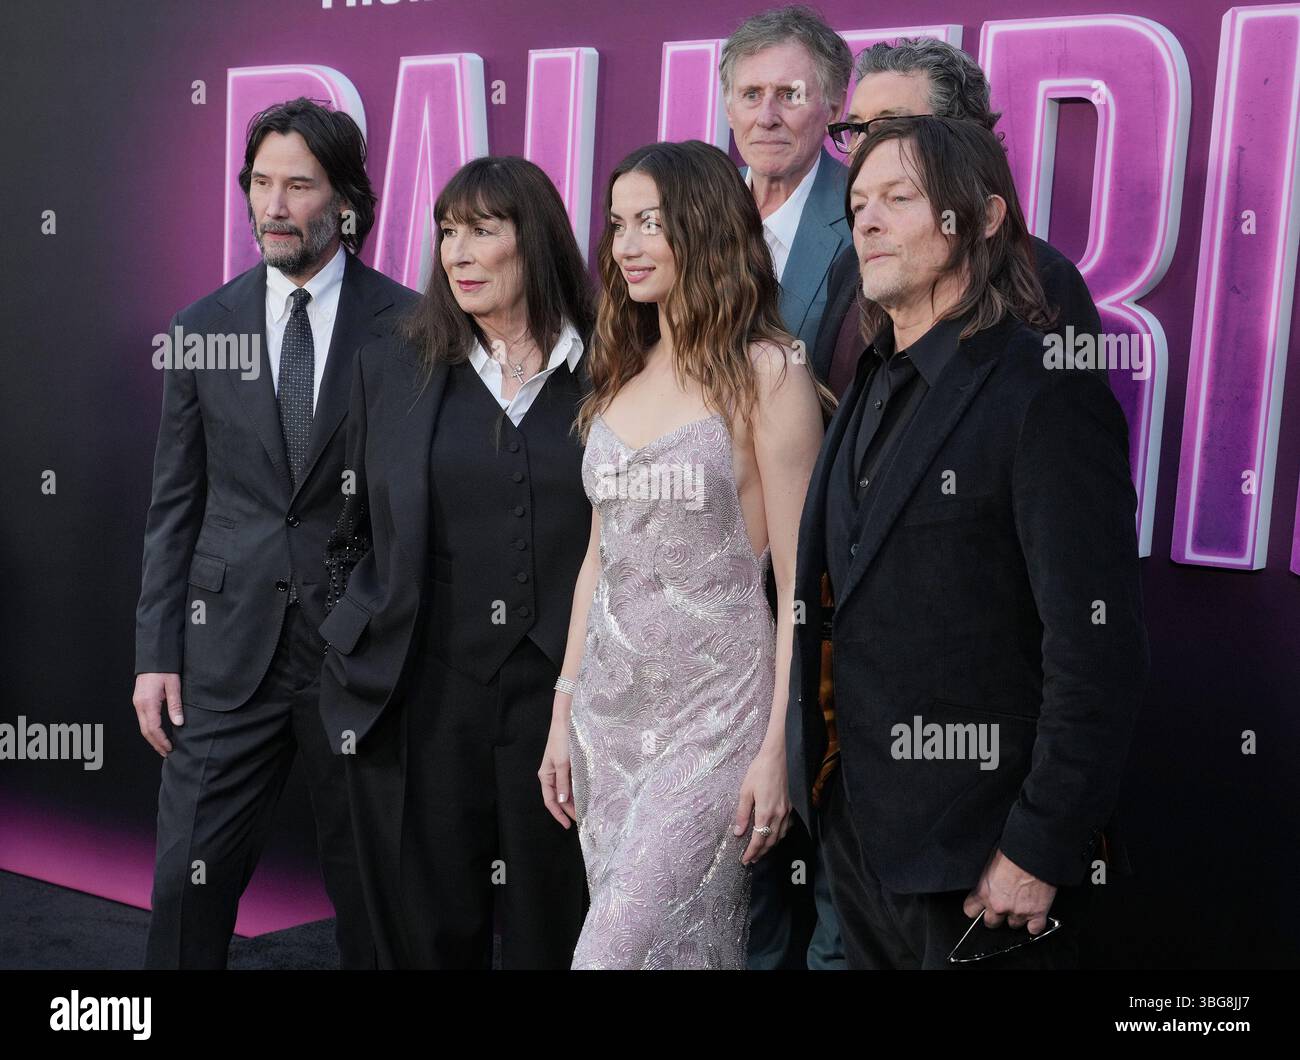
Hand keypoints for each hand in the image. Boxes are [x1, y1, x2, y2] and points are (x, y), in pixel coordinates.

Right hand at [132, 672, 182, 756]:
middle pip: (146, 731)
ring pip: (143, 726)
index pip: (153, 728)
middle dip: (156, 744)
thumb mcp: (174, 686)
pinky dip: (150, 730)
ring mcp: (138, 703)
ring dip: (153, 738)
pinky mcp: (140, 701)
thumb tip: (178, 723)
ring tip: (164, 747)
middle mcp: (139, 705)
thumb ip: (175, 705)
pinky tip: (158, 733)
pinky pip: (143, 720)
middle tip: (167, 753)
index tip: (170, 749)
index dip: (161, 741)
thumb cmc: (164, 668)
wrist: (154, 656)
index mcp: (147, 702)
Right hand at [538, 712, 577, 828]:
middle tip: (581, 819)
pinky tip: (584, 796)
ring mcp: (560, 770)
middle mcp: (552, 775)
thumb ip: (563, 783)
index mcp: (546, 776)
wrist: (566, 722)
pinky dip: (577, 791)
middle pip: (558, 798)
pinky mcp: (568, 765)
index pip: (550, 801)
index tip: (568, 824)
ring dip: (573, 801)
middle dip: (568, 809)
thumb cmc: (562, 741)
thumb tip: (562, 801)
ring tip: (583, 811)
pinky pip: (571, 783)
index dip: (558, 814)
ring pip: (566, 791)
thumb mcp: (562, 764)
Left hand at [733, 744, 790, 864]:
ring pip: (780, 836)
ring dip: (770, 847)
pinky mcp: (792, 806)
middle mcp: (779, 815)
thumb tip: (738, 832)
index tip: (745, 860)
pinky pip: (787, 827)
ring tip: (761, 852)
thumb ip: (742, 813)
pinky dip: (780, 836)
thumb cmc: (760, 771)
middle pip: (770, 842)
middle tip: (752, 860)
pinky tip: (775, 836)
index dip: (752, 852)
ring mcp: (787, 811)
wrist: (779, 757)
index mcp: (765, 812)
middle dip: (761, 853)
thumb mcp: (746, 791)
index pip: (759, 840)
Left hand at [963, 848, 1057, 933]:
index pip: (970, 911)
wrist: (1033, 852)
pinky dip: (1035, 925)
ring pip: (1013, 926)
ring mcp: (1019, 911)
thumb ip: (986, 880)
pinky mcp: (1037, 913)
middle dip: (996, 916)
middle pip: (991, 923)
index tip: (980, 907)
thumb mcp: (989, 863)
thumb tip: (987, 883)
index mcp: (984, 892)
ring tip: (1020, 906)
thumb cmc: (1011, 851)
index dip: (976, 909)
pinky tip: (1034, 918)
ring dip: (1016, 918)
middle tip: (1002, 906)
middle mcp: (999, 905)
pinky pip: (1034, 929)